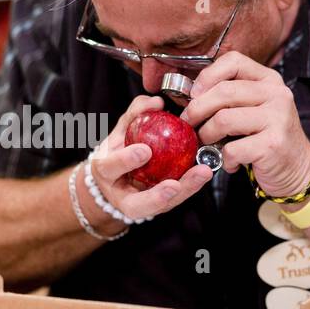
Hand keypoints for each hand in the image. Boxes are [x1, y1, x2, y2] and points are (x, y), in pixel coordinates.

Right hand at [87, 94, 211, 221]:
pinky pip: (176, 199)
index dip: (125, 161)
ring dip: (184, 191)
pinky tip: (205, 171)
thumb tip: (156, 101)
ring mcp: (141, 205)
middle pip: (137, 205)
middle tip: (174, 184)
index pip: (110, 168)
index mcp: (105, 174)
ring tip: (202, 173)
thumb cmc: (117, 149)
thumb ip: (134, 114)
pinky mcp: (159, 206)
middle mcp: (121, 197)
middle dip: (156, 197)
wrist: (116, 176)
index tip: (144, 150)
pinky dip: (191, 185)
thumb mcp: (120, 130)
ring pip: (161, 207)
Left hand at [179, 52, 309, 198]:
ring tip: (208, 144)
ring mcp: (277, 118)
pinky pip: (232, 149)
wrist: (297, 168)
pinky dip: (224, 159)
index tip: (193, 94)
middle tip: (188, 124)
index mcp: (269, 80)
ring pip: (223, 119)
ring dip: (207, 135)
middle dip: (197, 110)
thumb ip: (230, 97)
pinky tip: (230, 162)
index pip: (234, 61)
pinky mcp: (273, 144)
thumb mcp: (254, 108)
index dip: (207, 76)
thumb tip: (190, 95)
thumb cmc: (266, 137)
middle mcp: (277, 94)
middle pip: (224, 92)